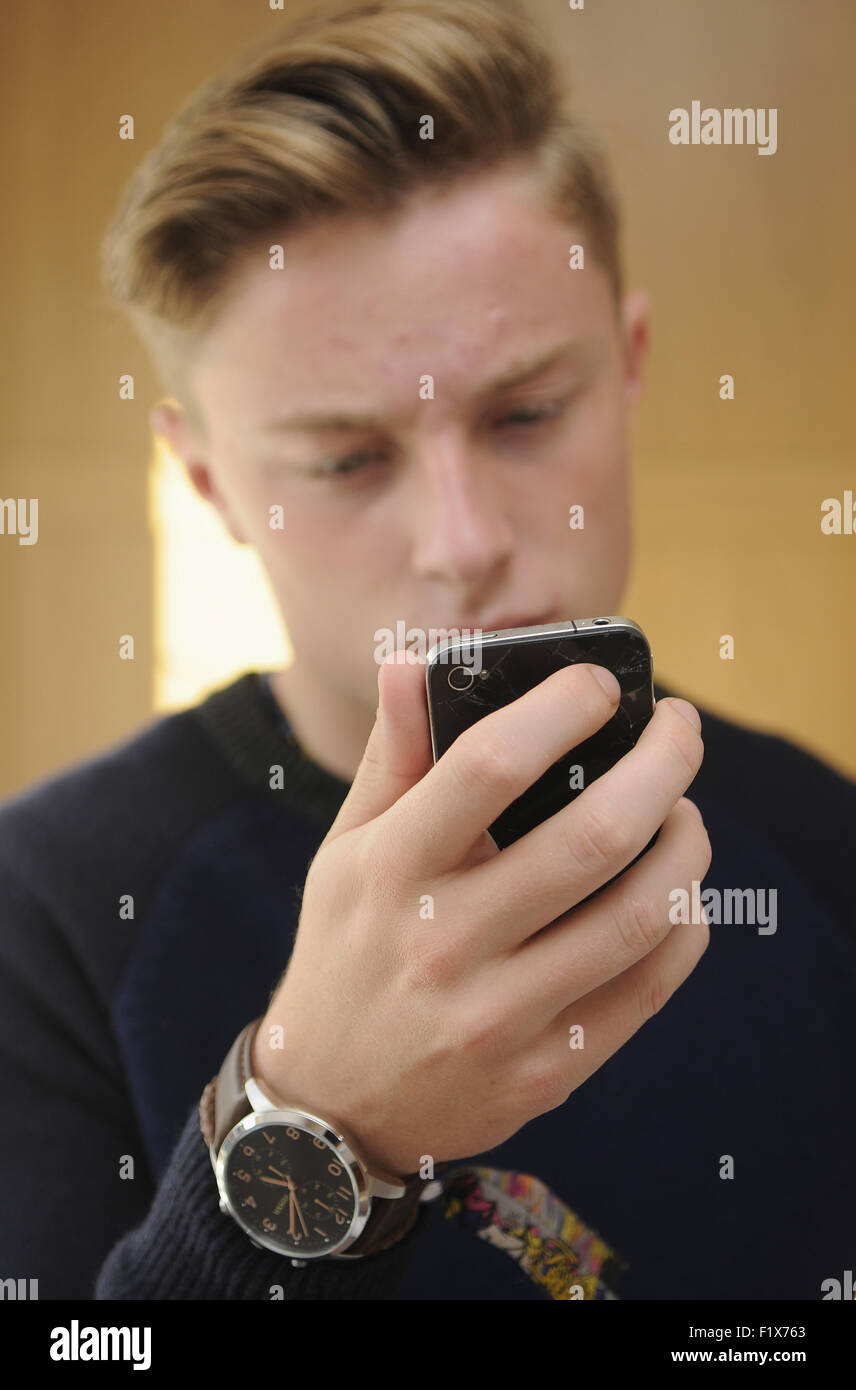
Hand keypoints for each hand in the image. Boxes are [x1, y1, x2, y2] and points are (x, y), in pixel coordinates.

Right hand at [252, 655, 709, 1176]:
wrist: (330, 1101)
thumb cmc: (349, 948)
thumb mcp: (348, 846)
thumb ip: (393, 753)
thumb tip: (416, 660)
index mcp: (391, 868)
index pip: (489, 765)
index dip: (562, 708)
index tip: (600, 684)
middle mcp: (445, 940)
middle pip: (595, 836)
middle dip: (665, 764)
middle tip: (681, 730)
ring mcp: (499, 1015)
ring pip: (641, 915)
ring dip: (687, 845)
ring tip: (683, 810)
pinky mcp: (544, 1071)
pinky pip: (648, 988)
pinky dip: (684, 925)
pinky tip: (677, 892)